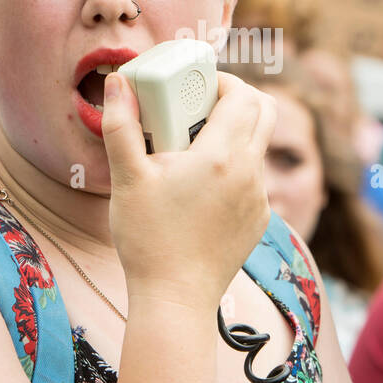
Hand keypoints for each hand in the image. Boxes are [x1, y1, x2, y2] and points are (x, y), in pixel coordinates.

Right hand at [101, 70, 276, 310]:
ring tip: (192, 150)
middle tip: (198, 107)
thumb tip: (118, 82)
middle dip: (235, 99)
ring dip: (234, 134)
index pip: (243, 95)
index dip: (222, 81)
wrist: (175, 300)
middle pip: (264, 112)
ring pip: (258, 146)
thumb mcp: (127, 179)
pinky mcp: (259, 220)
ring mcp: (260, 198)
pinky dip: (234, 168)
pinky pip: (254, 178)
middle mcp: (251, 172)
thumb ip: (121, 125)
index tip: (194, 87)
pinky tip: (201, 186)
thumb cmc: (148, 239)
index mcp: (223, 155)